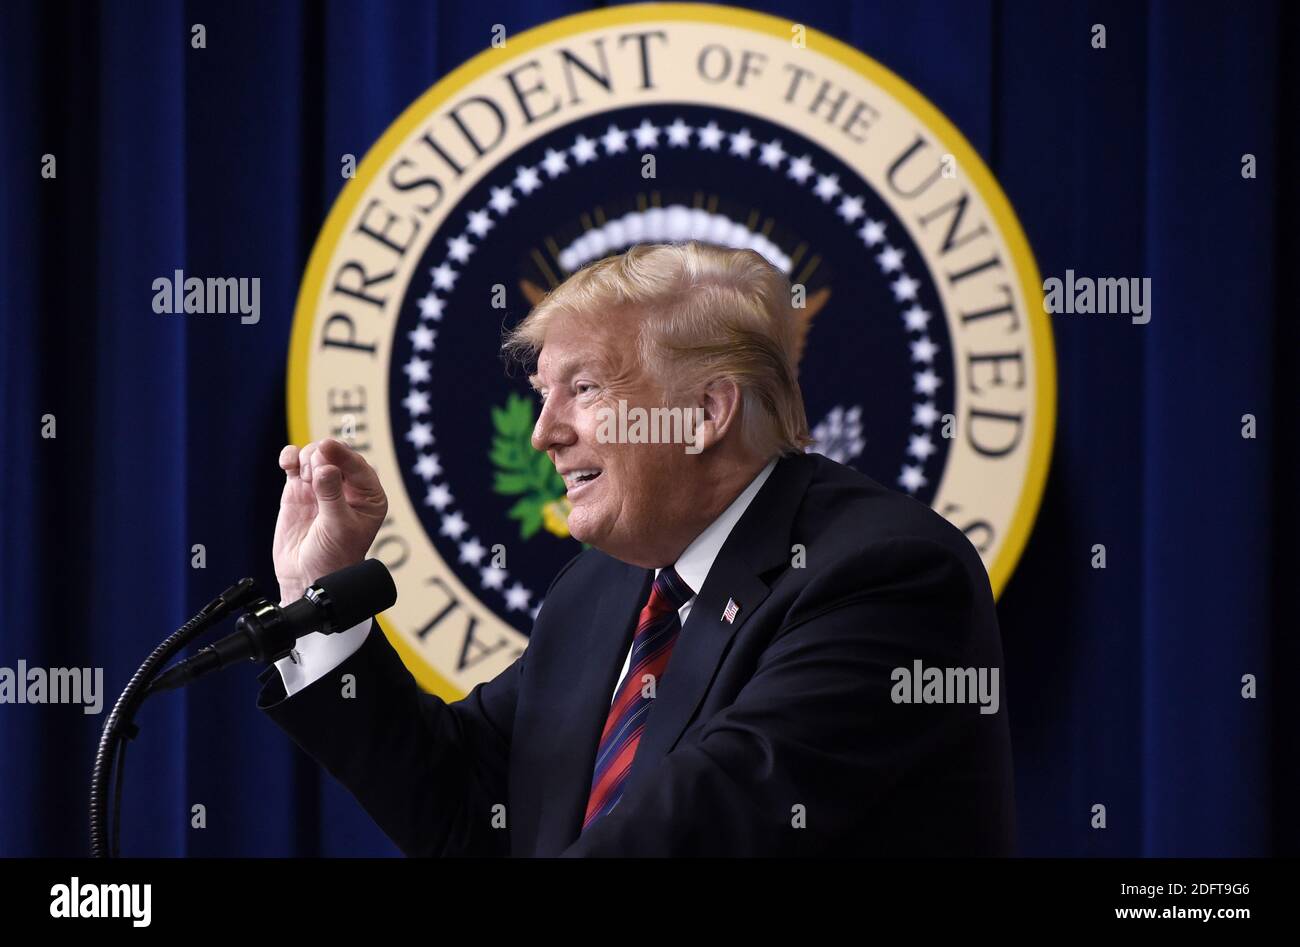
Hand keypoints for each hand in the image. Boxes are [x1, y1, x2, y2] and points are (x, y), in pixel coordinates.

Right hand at [273, 438, 387, 603]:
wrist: (307, 578)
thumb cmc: (333, 558)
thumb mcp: (338, 527)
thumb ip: (332, 495)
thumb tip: (325, 467)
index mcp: (369, 497)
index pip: (358, 466)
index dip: (342, 454)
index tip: (326, 448)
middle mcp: (347, 488)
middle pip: (336, 454)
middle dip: (322, 457)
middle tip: (313, 476)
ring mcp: (322, 487)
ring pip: (315, 455)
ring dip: (307, 459)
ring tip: (305, 481)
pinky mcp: (299, 490)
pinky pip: (295, 463)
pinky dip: (291, 458)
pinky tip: (288, 464)